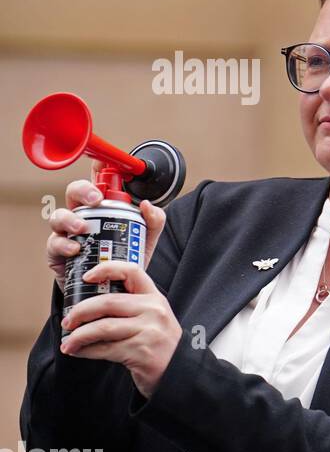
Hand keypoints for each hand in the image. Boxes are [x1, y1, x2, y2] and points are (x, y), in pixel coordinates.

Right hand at [45, 164, 167, 292]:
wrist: (111, 289)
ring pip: (58, 216)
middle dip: (82, 190)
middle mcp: (82, 215)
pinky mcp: (57, 252)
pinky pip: (54, 243)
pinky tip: (76, 249)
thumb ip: (153, 222)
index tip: (101, 161)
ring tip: (82, 228)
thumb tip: (148, 205)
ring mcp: (66, 232)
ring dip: (69, 219)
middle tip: (95, 199)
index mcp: (102, 207)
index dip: (97, 169)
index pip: (98, 182)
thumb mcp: (145, 240)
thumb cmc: (123, 258)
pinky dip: (64, 245)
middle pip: (73, 192)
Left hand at [59, 260, 181, 397]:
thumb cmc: (159, 344)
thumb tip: (88, 306)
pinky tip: (79, 352)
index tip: (87, 277)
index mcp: (155, 298)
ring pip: (102, 327)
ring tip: (68, 342)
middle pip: (107, 302)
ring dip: (78, 336)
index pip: (132, 272)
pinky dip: (86, 351)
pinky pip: (104, 349)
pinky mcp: (141, 352)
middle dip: (80, 312)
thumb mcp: (152, 318)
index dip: (106, 269)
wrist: (179, 372)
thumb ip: (130, 307)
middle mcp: (154, 311)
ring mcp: (149, 331)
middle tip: (68, 321)